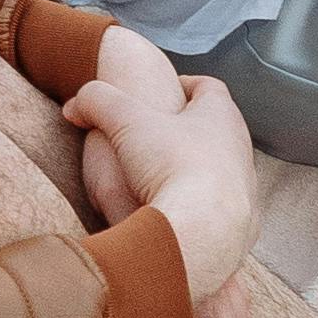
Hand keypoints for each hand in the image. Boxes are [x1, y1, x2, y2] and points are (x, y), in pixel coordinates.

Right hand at [68, 39, 260, 308]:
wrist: (203, 233)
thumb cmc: (169, 167)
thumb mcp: (125, 123)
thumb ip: (96, 102)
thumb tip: (72, 106)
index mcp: (221, 115)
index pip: (208, 88)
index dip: (185, 84)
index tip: (166, 88)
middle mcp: (240, 149)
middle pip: (218, 129)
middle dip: (190, 128)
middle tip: (161, 134)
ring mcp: (246, 189)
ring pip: (222, 170)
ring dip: (197, 169)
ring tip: (167, 177)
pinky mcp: (243, 225)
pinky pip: (220, 209)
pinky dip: (201, 207)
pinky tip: (179, 214)